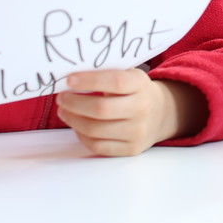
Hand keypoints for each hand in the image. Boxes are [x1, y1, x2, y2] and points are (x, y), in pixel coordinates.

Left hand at [56, 70, 203, 155]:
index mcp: (141, 85)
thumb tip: (72, 77)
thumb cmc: (135, 92)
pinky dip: (81, 135)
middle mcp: (142, 109)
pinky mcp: (130, 148)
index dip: (89, 80)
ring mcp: (137, 131)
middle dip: (74, 103)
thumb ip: (106, 74)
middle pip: (101, 109)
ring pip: (95, 130)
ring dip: (73, 120)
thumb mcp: (129, 76)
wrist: (161, 114)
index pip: (115, 82)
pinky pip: (97, 146)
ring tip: (64, 111)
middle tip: (62, 97)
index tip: (69, 79)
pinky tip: (77, 126)